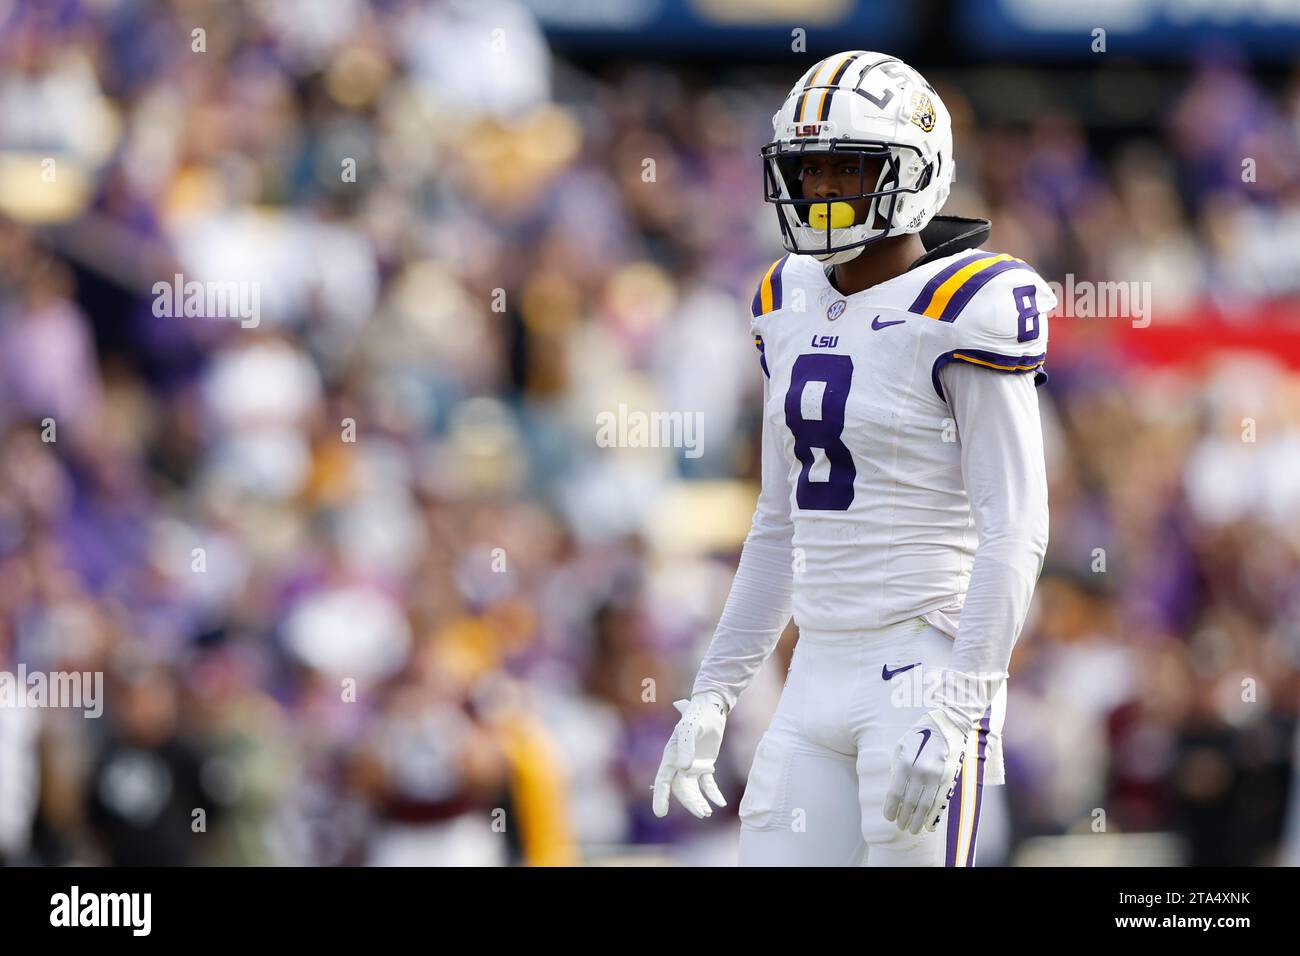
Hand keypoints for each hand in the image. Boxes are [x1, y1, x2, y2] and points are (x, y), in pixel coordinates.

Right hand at [651, 691, 727, 818]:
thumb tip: (684, 768)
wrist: (711, 708)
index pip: (663, 780)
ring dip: (700, 801)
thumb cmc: (696, 715)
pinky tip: (720, 802)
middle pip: (682, 788)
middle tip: (701, 813)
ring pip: (694, 789)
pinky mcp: (706, 765)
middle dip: (690, 802)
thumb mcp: (689, 728)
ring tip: (707, 812)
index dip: (661, 796)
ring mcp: (693, 765)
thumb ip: (686, 746)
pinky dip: (713, 793)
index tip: (660, 813)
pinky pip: (708, 784)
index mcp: (670, 756)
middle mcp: (679, 763)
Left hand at [883, 709, 967, 834]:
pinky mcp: (949, 779)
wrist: (947, 725)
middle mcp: (920, 771)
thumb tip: (894, 790)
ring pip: (925, 806)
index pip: (895, 793)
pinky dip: (934, 816)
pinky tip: (929, 825)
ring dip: (918, 821)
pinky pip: (940, 802)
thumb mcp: (902, 747)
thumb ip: (897, 768)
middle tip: (900, 827)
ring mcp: (936, 776)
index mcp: (905, 762)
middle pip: (910, 803)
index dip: (891, 808)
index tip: (888, 817)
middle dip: (903, 818)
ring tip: (912, 830)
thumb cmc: (920, 735)